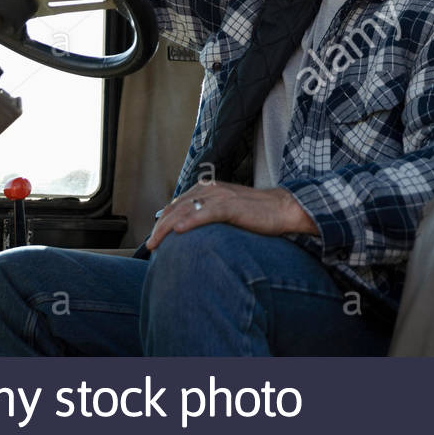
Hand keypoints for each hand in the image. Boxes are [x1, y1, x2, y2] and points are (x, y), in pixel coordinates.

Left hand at [145, 181, 317, 250]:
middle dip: (160, 226)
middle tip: (150, 245)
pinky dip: (191, 221)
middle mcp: (211, 189)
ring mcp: (222, 197)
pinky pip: (207, 213)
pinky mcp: (232, 206)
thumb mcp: (227, 209)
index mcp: (209, 189)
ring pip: (186, 210)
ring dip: (167, 227)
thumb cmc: (256, 213)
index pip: (177, 204)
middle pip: (177, 207)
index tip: (154, 237)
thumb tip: (184, 226)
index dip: (163, 220)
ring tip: (156, 242)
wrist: (283, 208)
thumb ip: (207, 213)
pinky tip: (180, 231)